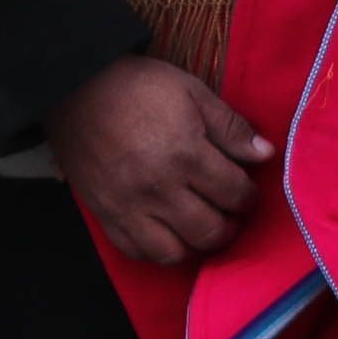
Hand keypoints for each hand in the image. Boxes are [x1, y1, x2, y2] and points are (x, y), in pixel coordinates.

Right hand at [48, 53, 275, 265]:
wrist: (73, 87)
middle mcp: (159, 188)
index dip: (249, 196)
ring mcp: (129, 206)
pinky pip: (136, 251)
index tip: (246, 190)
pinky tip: (167, 232)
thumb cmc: (137, 85)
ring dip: (195, 245)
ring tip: (199, 227)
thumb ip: (230, 127)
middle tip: (229, 214)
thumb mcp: (191, 92)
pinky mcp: (105, 214)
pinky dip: (157, 250)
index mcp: (186, 154)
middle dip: (229, 227)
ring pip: (174, 252)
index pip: (234, 194)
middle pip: (209, 231)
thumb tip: (265, 154)